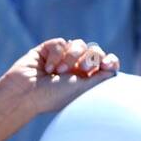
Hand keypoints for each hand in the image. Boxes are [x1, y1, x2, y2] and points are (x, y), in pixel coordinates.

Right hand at [1, 38, 119, 114]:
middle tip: (83, 69)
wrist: (26, 93)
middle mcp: (76, 68)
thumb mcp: (83, 89)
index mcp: (87, 80)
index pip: (105, 63)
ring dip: (71, 57)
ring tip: (59, 72)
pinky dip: (56, 54)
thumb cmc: (55, 97)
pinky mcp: (48, 49)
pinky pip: (60, 42)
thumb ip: (101, 77)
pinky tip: (47, 68)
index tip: (107, 65)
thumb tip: (114, 68)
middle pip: (94, 50)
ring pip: (78, 44)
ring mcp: (62, 57)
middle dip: (90, 58)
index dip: (109, 60)